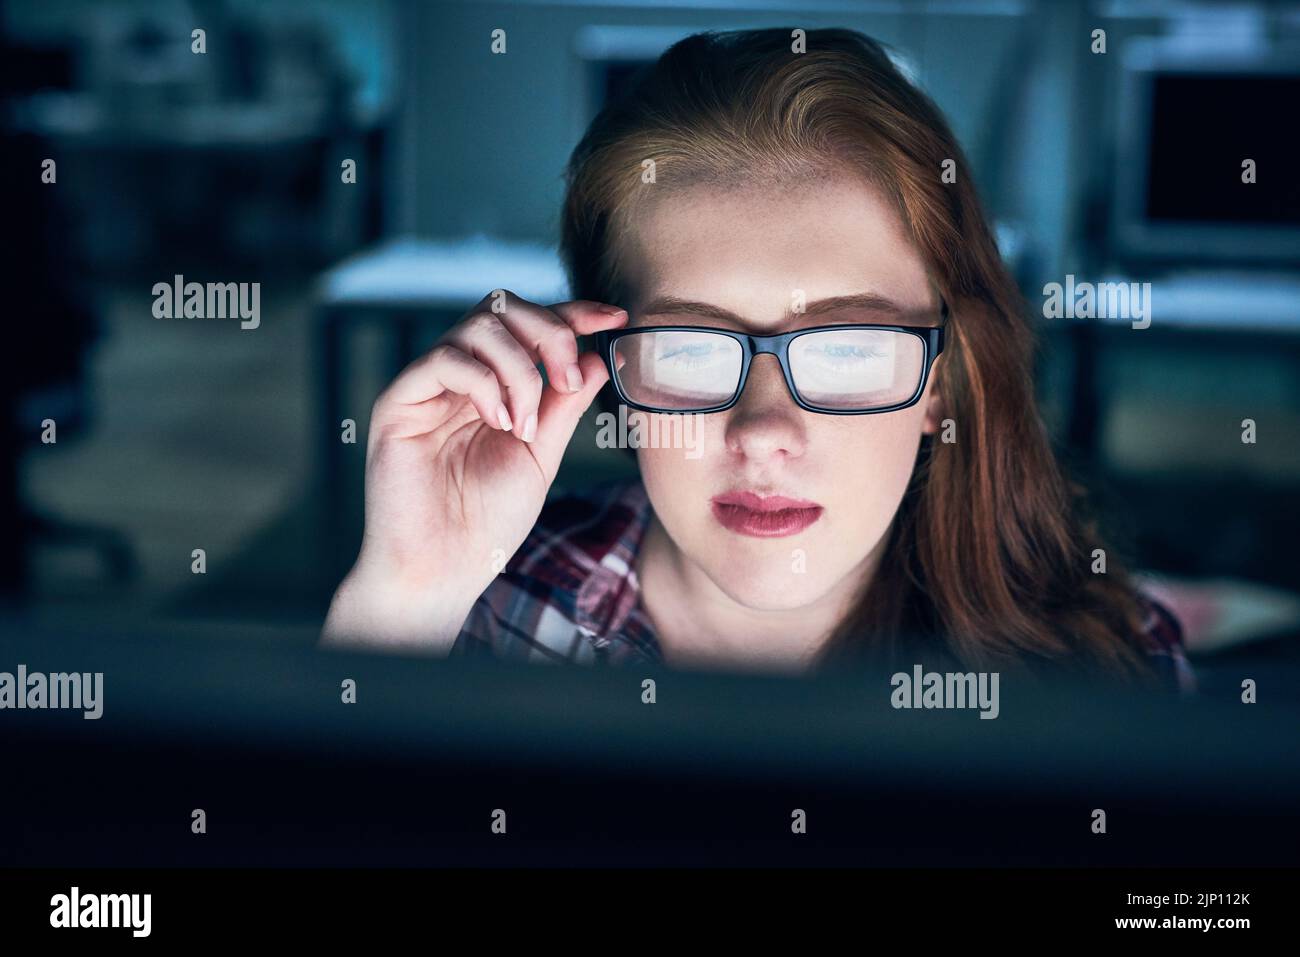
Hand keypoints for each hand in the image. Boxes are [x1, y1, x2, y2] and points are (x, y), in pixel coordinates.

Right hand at [321, 290, 627, 652]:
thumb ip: (564, 407)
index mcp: (492, 385)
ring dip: (518, 370)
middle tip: (565, 382)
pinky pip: (443, 359)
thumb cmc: (486, 523)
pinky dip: (483, 382)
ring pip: (477, 326)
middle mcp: (458, 377)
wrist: (444, 571)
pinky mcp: (398, 403)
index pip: (529, 325)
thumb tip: (598, 358)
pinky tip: (498, 422)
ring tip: (524, 426)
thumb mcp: (541, 456)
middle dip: (549, 333)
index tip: (614, 319)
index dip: (572, 312)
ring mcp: (426, 386)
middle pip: (502, 307)